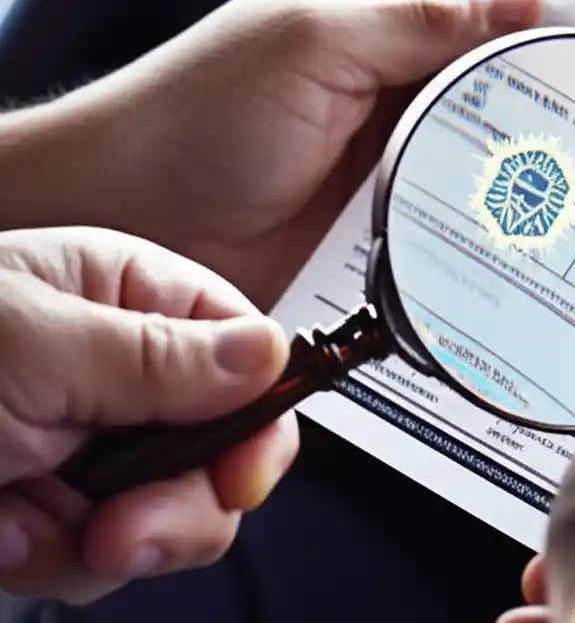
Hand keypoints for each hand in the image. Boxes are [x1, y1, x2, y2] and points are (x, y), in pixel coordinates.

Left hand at [0, 227, 293, 603]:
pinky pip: (99, 554)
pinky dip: (49, 557)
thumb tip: (269, 353)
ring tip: (30, 521)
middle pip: (219, 451)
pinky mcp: (50, 506)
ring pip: (166, 516)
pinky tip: (2, 528)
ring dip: (102, 541)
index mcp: (126, 297)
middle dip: (178, 507)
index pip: (245, 357)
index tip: (239, 475)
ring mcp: (85, 444)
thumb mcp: (30, 345)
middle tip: (125, 528)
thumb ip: (157, 355)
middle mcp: (117, 371)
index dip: (259, 420)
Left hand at [3, 0, 542, 307]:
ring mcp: (391, 143)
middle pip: (499, 60)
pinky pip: (457, 201)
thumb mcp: (314, 38)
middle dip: (552, 75)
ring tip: (572, 164)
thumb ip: (423, 17)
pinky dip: (489, 206)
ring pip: (487, 136)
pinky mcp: (388, 210)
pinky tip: (514, 215)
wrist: (134, 220)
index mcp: (372, 1)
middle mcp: (389, 69)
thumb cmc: (196, 113)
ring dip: (523, 149)